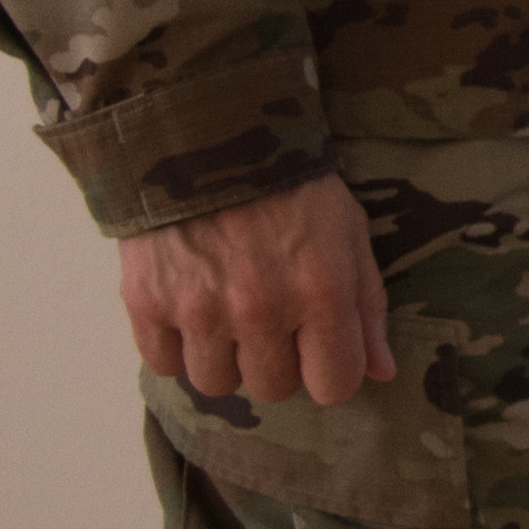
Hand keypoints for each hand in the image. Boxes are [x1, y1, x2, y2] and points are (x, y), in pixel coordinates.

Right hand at [117, 173, 394, 407]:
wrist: (209, 140)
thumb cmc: (292, 189)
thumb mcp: (349, 236)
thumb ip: (366, 308)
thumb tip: (381, 372)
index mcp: (319, 294)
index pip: (333, 386)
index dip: (330, 373)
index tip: (320, 352)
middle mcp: (260, 311)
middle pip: (271, 389)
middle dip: (277, 363)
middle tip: (271, 324)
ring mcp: (198, 310)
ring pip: (216, 383)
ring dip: (226, 359)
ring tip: (228, 316)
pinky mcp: (147, 303)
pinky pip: (164, 364)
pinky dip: (177, 348)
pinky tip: (190, 313)